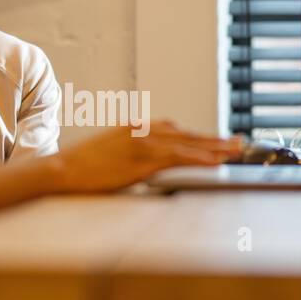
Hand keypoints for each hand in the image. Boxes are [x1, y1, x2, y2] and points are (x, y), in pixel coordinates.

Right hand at [46, 122, 242, 193]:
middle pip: (187, 135)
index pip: (176, 132)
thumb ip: (132, 156)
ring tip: (236, 151)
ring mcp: (142, 143)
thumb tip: (148, 165)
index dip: (199, 138)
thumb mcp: (110, 156)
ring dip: (214, 148)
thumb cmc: (81, 169)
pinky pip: (178, 158)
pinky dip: (199, 159)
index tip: (217, 141)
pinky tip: (215, 162)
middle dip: (215, 140)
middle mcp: (142, 130)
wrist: (61, 170)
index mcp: (136, 129)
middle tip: (239, 142)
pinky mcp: (141, 158)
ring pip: (187, 144)